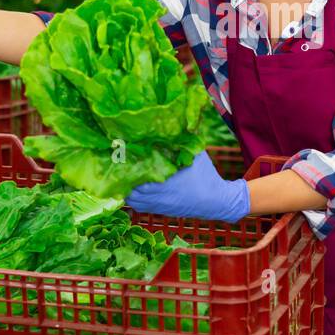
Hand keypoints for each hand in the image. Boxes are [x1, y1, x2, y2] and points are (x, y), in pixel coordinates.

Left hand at [126, 151, 250, 222]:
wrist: (216, 201)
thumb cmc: (206, 176)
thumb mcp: (197, 155)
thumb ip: (183, 142)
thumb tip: (173, 124)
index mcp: (167, 181)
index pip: (140, 174)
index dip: (128, 166)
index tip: (123, 154)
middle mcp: (159, 195)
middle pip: (131, 188)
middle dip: (124, 176)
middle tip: (119, 162)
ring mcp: (158, 205)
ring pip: (132, 199)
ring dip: (125, 188)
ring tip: (123, 174)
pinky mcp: (159, 211)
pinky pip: (138, 206)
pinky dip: (132, 197)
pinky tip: (131, 186)